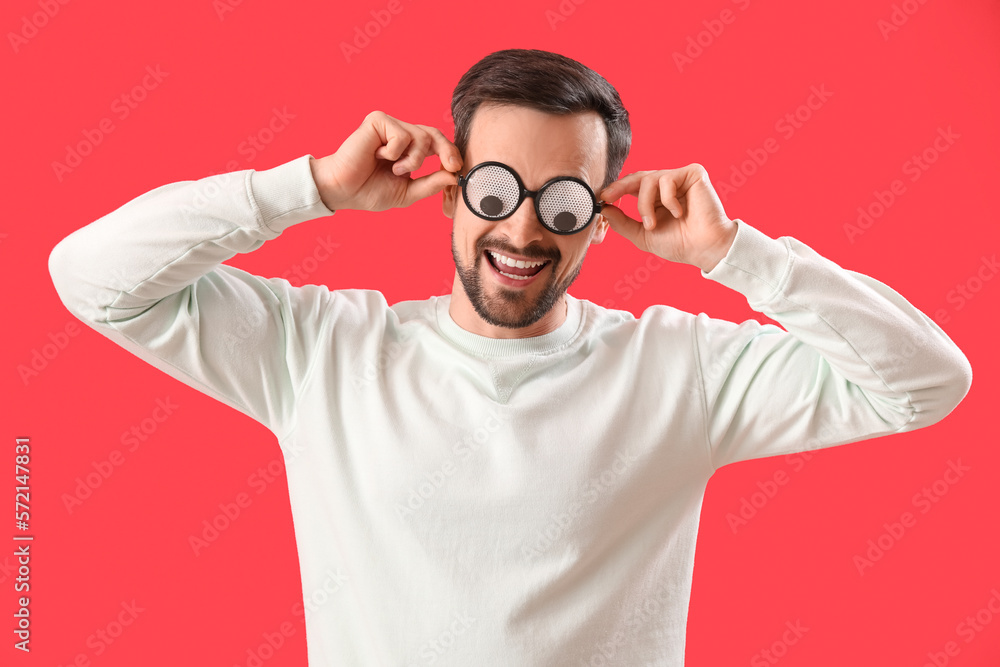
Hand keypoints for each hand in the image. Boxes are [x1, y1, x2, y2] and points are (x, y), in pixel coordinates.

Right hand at [310, 110, 462, 211]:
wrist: (343, 190)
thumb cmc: (369, 191)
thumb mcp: (408, 192)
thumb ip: (430, 184)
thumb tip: (454, 176)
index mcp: (408, 148)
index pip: (436, 144)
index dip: (450, 153)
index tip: (456, 168)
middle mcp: (400, 133)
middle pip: (434, 134)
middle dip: (446, 150)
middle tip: (451, 166)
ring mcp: (389, 125)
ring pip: (421, 137)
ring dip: (412, 160)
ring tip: (394, 169)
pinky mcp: (378, 121)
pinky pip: (402, 136)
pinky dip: (395, 153)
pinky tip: (379, 156)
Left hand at [599, 164, 736, 272]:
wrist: (704, 248)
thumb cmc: (679, 244)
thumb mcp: (643, 235)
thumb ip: (623, 222)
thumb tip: (604, 208)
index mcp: (658, 197)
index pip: (633, 185)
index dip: (616, 189)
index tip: (602, 199)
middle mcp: (669, 185)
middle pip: (638, 177)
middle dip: (620, 188)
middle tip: (609, 198)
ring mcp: (681, 178)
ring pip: (649, 179)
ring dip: (645, 204)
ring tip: (652, 224)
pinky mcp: (694, 173)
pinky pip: (667, 179)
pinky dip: (667, 200)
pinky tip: (679, 213)